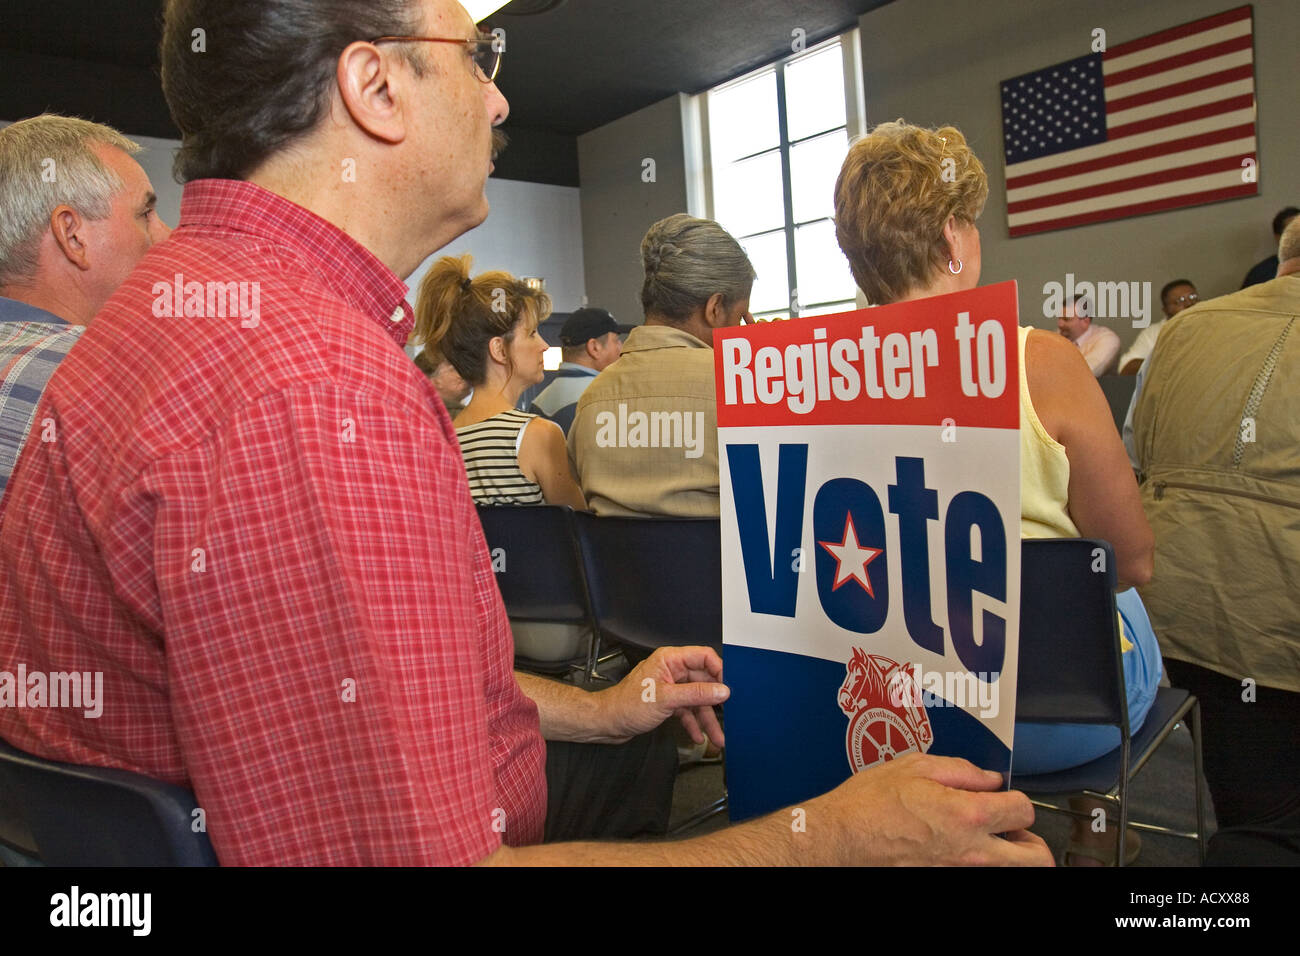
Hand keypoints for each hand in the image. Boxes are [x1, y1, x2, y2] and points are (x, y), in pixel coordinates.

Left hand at [597, 646, 727, 745]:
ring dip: (706, 718)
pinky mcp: (666, 702)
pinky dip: (693, 723)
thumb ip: (696, 694)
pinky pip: (686, 710)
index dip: (719, 670)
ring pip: (696, 700)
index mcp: (669, 660)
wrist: (607, 722)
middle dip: (715, 701)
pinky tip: (698, 736)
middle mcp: (671, 670)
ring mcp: (670, 687)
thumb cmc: (625, 705)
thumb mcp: (666, 699)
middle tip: (730, 716)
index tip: (730, 687)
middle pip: (703, 681)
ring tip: (717, 737)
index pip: (703, 657)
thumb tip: (721, 690)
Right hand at [811, 752, 1052, 865]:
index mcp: (970, 814)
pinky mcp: (944, 878)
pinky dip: (978, 860)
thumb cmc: (871, 802)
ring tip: (988, 838)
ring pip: (1010, 870)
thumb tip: (989, 779)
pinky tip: (957, 843)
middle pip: (1035, 857)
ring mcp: (960, 870)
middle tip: (1011, 827)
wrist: (843, 837)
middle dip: (1031, 840)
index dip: (1016, 798)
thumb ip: (962, 771)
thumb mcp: (916, 766)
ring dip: (1009, 854)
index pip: (1024, 810)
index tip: (1001, 795)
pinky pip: (978, 872)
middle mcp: (973, 850)